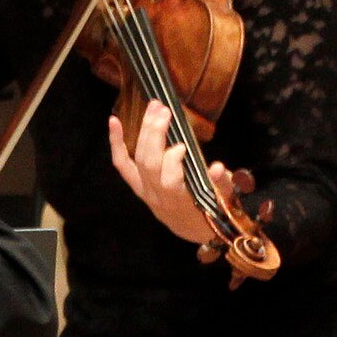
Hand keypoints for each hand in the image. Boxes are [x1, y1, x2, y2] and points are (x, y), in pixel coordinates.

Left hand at [108, 102, 224, 246]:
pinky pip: (122, 164)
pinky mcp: (136, 185)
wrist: (191, 228)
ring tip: (154, 107)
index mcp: (180, 200)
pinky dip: (116, 143)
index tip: (183, 145)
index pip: (169, 180)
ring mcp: (144, 190)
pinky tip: (113, 121)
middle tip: (165, 110)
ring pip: (137, 159)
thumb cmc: (210, 209)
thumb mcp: (223, 198)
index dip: (172, 161)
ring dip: (144, 130)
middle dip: (155, 135)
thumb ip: (221, 183)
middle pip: (149, 164)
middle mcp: (158, 196)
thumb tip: (218, 167)